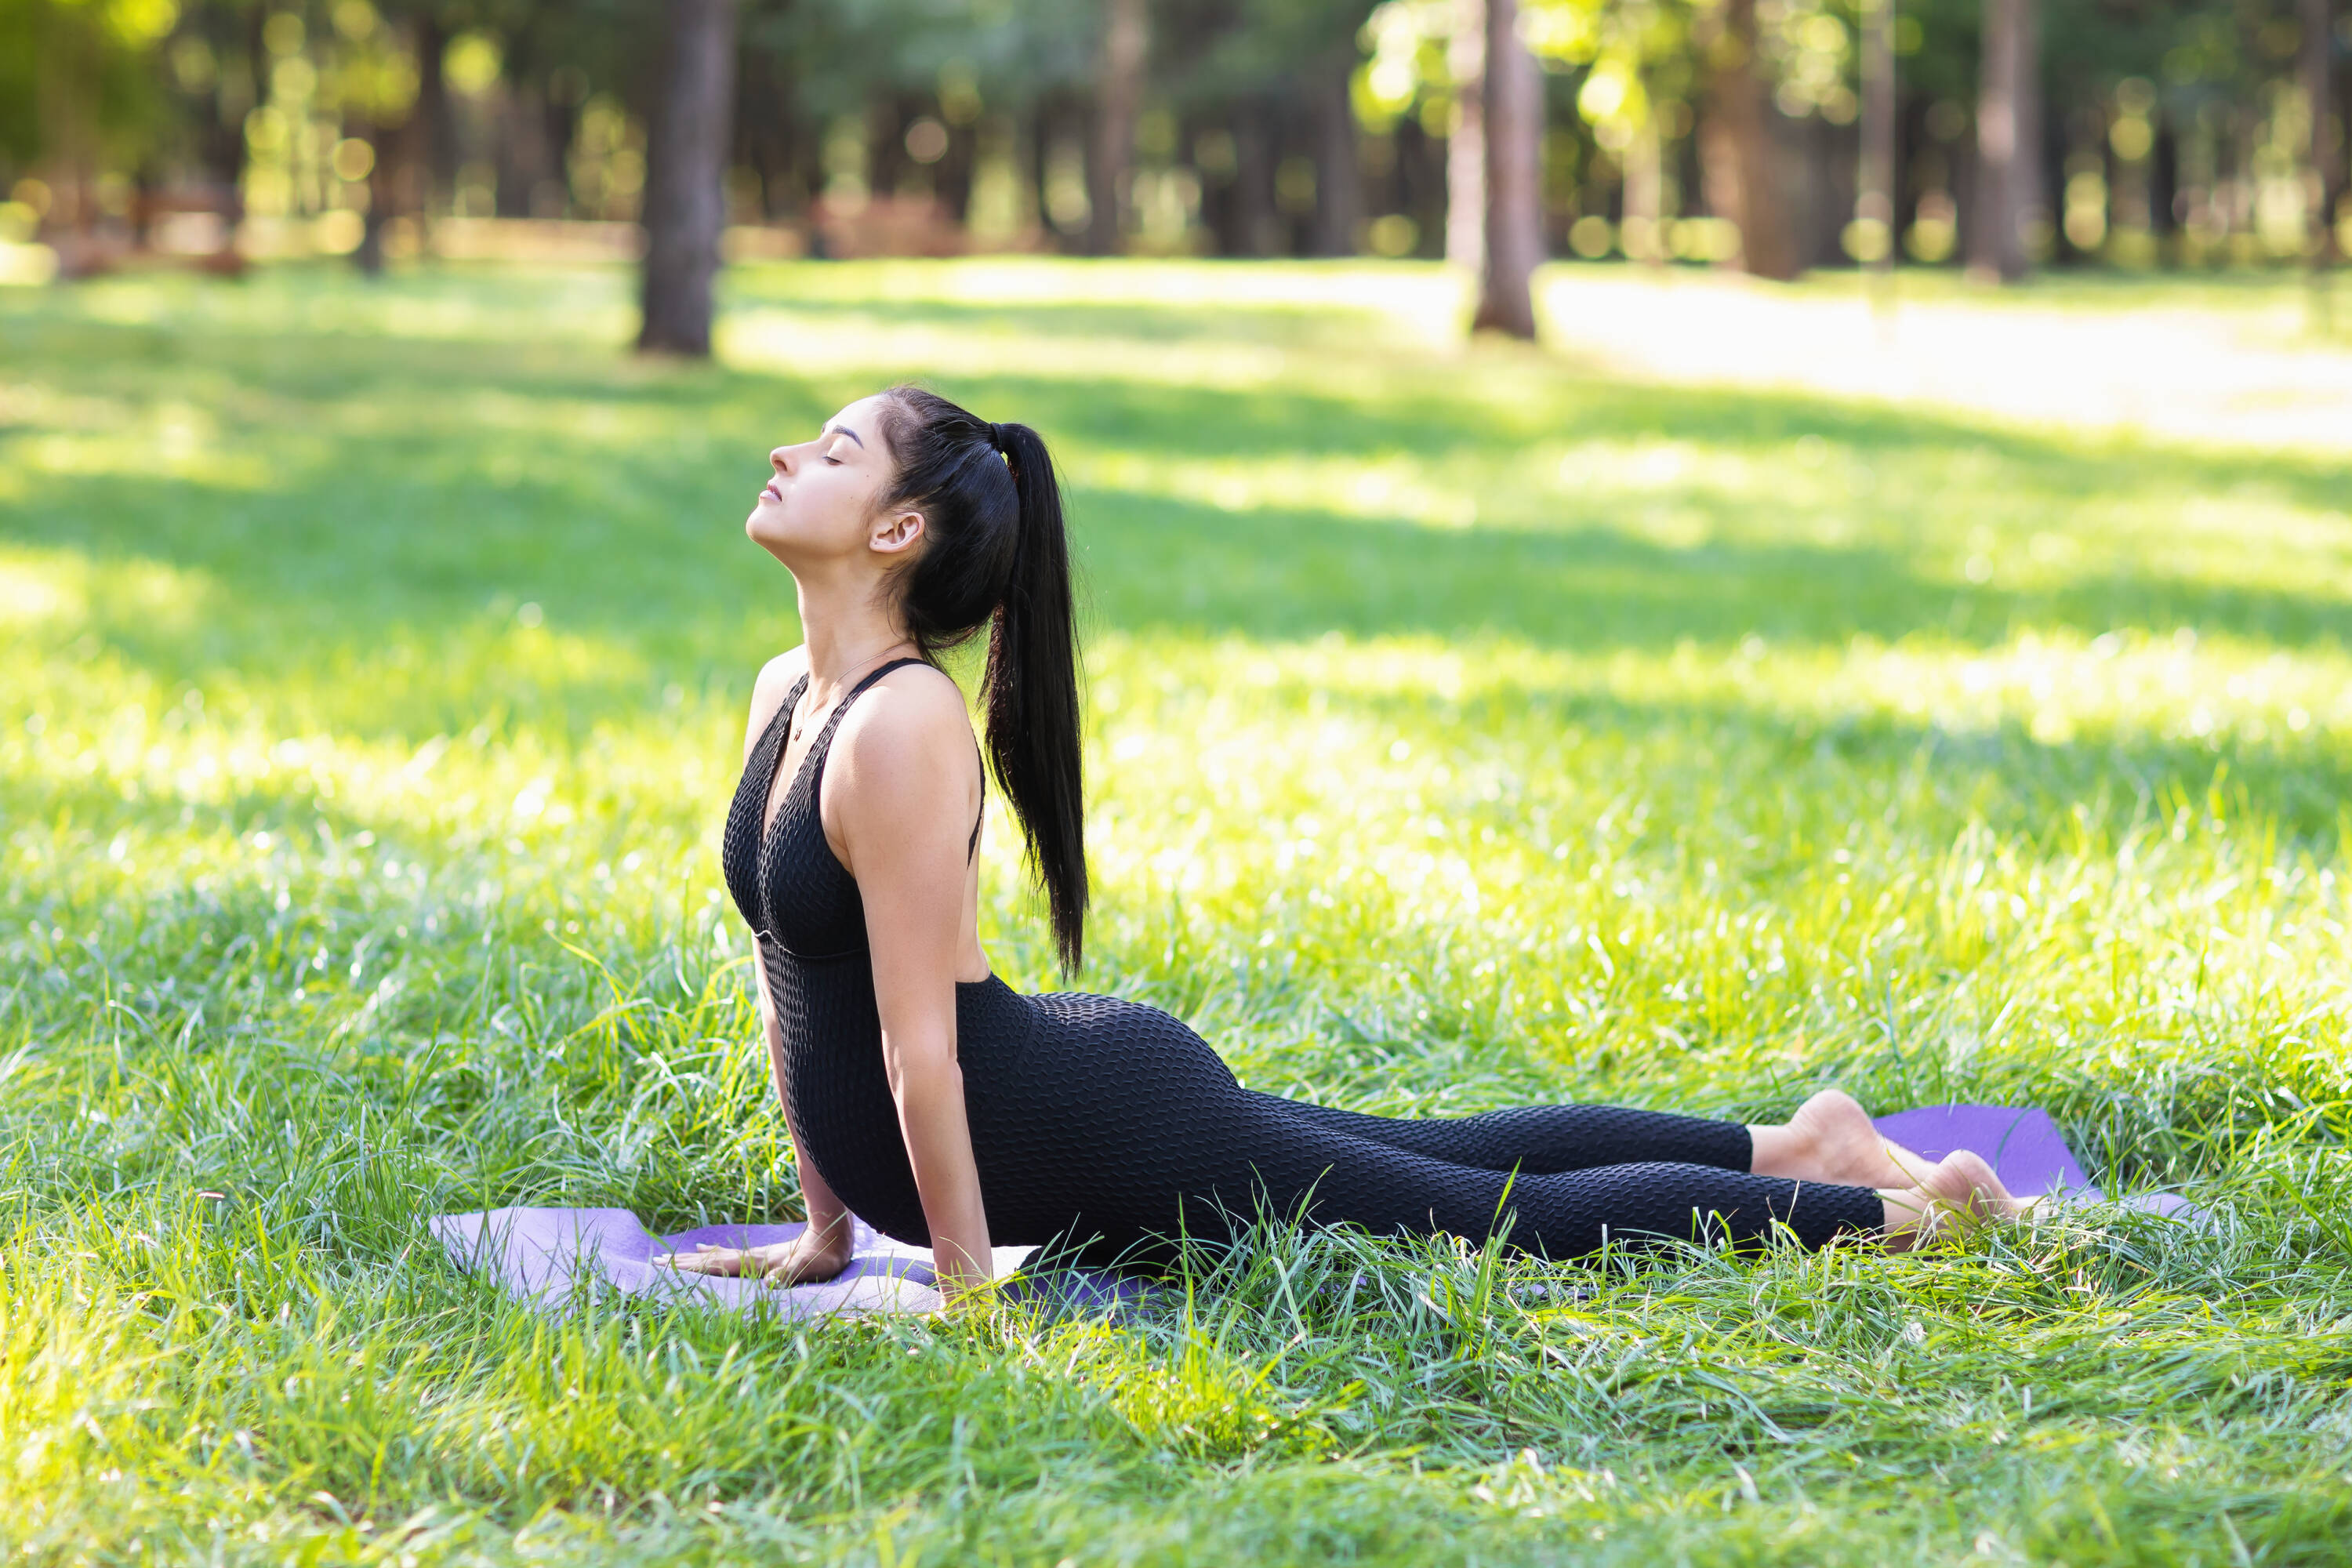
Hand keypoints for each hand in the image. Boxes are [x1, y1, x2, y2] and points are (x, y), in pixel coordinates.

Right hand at [655, 1228, 852, 1286]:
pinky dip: (710, 1253)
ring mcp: (754, 1254)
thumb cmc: (823, 1257)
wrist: (833, 1234)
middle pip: (709, 1259)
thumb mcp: (810, 1268)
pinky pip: (727, 1254)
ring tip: (671, 1258)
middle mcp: (749, 1257)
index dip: (693, 1269)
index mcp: (755, 1263)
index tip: (667, 1267)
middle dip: (682, 1263)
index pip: (717, 1266)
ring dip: (692, 1258)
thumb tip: (769, 1284)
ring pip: (715, 1256)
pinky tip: (703, 1248)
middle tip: (654, 1262)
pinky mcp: (761, 1254)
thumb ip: (789, 1274)